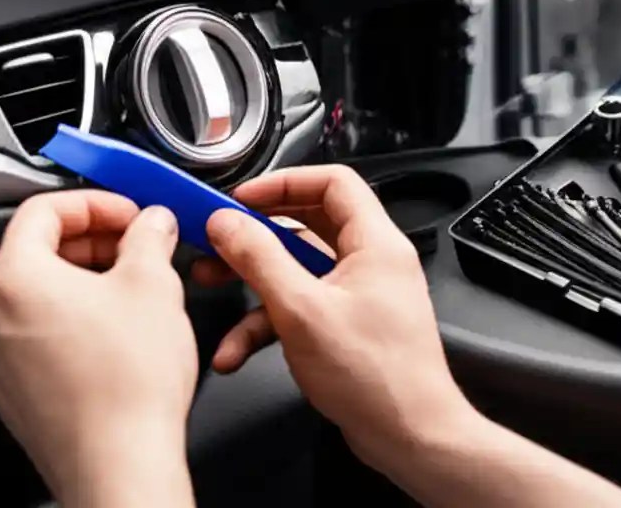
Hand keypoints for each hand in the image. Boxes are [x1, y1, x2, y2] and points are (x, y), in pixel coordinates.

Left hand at [0, 191, 196, 506]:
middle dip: (93, 243)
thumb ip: (149, 238)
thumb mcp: (153, 285)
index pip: (43, 210)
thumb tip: (151, 225)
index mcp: (14, 278)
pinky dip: (74, 325)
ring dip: (85, 285)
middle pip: (38, 253)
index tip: (127, 213)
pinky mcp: (14, 393)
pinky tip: (116, 338)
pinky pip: (39, 340)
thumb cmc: (126, 387)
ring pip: (40, 299)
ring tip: (135, 294)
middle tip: (138, 247)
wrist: (118, 466)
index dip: (94, 203)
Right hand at [195, 166, 473, 470]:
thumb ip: (259, 259)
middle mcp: (370, 264)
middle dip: (254, 235)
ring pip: (295, 270)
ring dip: (251, 281)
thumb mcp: (301, 310)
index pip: (332, 183)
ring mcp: (357, 296)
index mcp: (374, 244)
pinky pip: (298, 309)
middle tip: (219, 238)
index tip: (243, 198)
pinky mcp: (345, 327)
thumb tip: (227, 223)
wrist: (410, 438)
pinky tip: (235, 350)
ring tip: (211, 285)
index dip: (283, 183)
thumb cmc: (377, 378)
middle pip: (306, 225)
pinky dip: (265, 324)